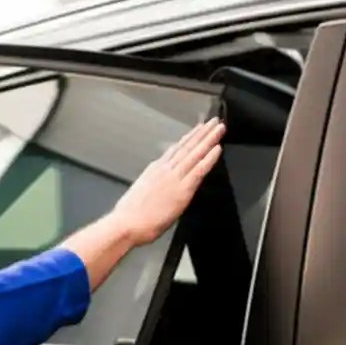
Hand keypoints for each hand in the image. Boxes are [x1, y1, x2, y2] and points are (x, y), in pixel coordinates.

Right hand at [110, 118, 224, 245]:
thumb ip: (152, 185)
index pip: (175, 150)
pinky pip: (199, 170)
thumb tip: (157, 186)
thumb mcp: (140, 192)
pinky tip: (218, 149)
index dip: (189, 138)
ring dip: (208, 139)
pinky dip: (209, 158)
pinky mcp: (183, 190)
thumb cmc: (130, 216)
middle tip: (213, 121)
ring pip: (195, 153)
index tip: (198, 129)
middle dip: (201, 132)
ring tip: (219, 127)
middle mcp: (165, 169)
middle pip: (187, 147)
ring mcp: (174, 178)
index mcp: (155, 170)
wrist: (126, 224)